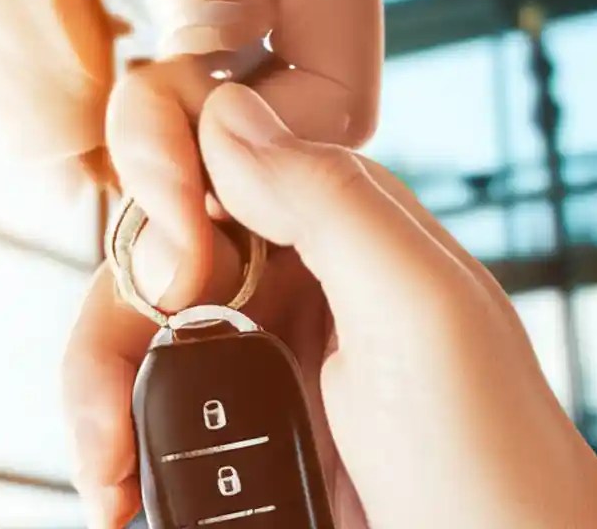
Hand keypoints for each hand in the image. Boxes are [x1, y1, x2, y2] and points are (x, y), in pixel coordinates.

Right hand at [65, 83, 596, 527]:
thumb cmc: (496, 473)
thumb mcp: (425, 318)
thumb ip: (329, 203)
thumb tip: (223, 109)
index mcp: (336, 220)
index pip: (201, 159)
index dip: (153, 206)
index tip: (163, 292)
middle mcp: (289, 272)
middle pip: (143, 262)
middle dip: (106, 342)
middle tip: (106, 437)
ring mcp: (259, 345)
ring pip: (132, 335)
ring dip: (99, 401)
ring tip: (112, 487)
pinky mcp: (238, 414)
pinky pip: (148, 399)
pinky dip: (117, 441)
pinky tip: (121, 487)